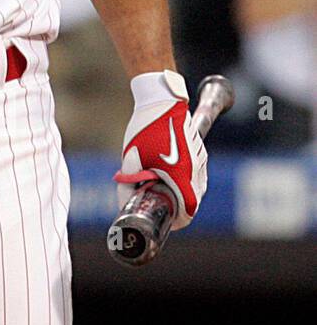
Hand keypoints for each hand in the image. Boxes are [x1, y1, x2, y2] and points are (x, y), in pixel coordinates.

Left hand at [114, 70, 206, 229]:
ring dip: (183, 193)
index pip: (187, 212)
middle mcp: (195, 172)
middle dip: (177, 207)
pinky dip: (186, 181)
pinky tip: (170, 175)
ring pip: (196, 188)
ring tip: (163, 190)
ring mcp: (200, 161)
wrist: (162, 102)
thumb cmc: (146, 130)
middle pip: (192, 202)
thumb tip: (124, 201)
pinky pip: (197, 175)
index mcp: (181, 177)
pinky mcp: (200, 152)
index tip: (164, 222)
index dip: (175, 221)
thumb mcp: (131, 158)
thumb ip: (129, 183)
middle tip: (159, 205)